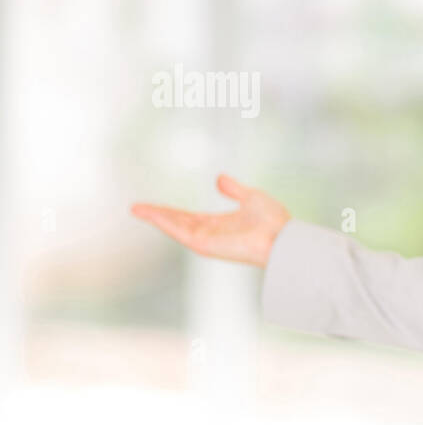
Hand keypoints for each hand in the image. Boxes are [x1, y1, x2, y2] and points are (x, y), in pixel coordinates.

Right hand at [131, 174, 290, 268]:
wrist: (284, 237)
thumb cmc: (274, 221)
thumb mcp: (251, 197)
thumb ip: (234, 189)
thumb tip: (219, 178)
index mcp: (220, 224)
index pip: (188, 217)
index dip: (170, 211)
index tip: (153, 206)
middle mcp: (211, 234)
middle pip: (177, 223)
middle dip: (157, 215)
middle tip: (136, 208)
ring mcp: (208, 241)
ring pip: (176, 228)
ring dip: (157, 218)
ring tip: (138, 209)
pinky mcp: (207, 246)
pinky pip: (182, 234)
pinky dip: (168, 224)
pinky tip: (154, 214)